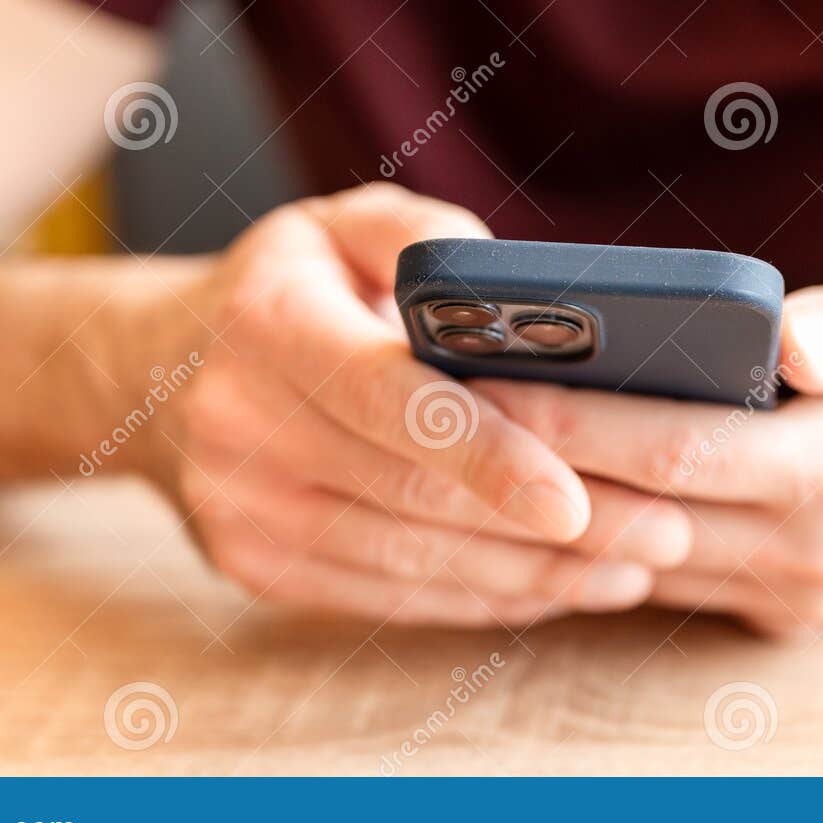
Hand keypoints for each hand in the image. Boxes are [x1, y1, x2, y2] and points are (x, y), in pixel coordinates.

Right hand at [151, 183, 691, 627]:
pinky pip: (389, 597)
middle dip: (551, 525)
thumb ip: (422, 235)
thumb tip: (512, 285)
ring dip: (534, 573)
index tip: (573, 497)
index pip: (388, 397)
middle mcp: (241, 424)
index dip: (485, 453)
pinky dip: (482, 597)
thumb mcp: (340, 225)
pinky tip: (558, 584)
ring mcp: (241, 510)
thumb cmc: (289, 287)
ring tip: (637, 563)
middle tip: (663, 529)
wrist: (159, 374)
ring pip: (412, 561)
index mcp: (269, 323)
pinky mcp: (256, 566)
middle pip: (417, 494)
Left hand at [476, 258, 822, 637]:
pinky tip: (552, 490)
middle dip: (530, 470)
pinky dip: (609, 542)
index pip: (678, 452)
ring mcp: (803, 593)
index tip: (484, 384)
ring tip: (470, 447)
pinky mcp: (793, 610)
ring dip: (553, 513)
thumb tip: (789, 341)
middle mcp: (816, 551)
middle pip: (639, 517)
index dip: (573, 422)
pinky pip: (676, 581)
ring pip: (644, 563)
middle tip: (437, 412)